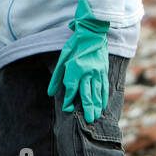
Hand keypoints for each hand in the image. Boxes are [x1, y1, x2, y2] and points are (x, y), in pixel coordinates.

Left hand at [47, 0, 109, 122]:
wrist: (92, 34)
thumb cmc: (74, 46)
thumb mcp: (61, 60)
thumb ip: (57, 77)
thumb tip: (51, 93)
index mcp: (75, 69)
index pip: (72, 89)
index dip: (69, 100)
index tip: (67, 109)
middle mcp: (88, 72)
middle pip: (87, 94)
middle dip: (88, 108)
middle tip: (89, 121)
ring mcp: (98, 72)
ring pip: (97, 92)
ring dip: (96, 106)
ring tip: (95, 117)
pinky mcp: (104, 71)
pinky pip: (104, 87)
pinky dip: (103, 97)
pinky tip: (102, 106)